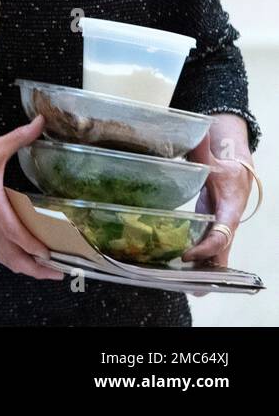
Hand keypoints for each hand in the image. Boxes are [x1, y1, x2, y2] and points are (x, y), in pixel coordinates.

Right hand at [0, 115, 64, 280]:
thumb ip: (19, 136)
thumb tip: (39, 121)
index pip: (20, 236)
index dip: (38, 249)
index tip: (56, 257)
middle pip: (15, 259)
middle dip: (38, 270)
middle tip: (60, 274)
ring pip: (6, 259)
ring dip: (27, 269)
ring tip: (47, 272)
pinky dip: (14, 260)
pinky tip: (23, 258)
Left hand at [181, 113, 254, 272]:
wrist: (236, 157)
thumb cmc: (225, 156)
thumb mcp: (213, 153)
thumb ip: (203, 148)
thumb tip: (198, 131)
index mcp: (231, 203)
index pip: (223, 231)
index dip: (207, 246)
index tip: (187, 254)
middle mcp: (230, 217)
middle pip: (223, 248)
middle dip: (211, 268)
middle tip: (195, 288)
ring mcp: (223, 222)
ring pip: (218, 250)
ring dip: (205, 266)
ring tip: (187, 286)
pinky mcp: (214, 222)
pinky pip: (210, 243)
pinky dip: (201, 256)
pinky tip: (184, 268)